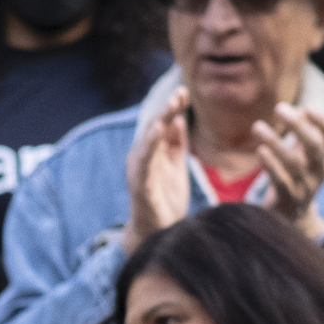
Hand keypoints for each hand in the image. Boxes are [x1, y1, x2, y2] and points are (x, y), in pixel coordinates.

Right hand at [124, 92, 192, 251]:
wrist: (159, 232)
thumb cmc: (166, 199)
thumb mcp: (176, 166)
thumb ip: (176, 144)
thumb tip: (180, 119)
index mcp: (152, 152)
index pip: (162, 124)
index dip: (172, 108)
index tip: (184, 91)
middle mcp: (142, 157)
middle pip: (154, 127)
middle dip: (166, 109)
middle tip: (180, 93)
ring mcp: (139, 170)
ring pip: (147, 141)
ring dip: (159, 122)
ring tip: (170, 106)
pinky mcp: (140, 184)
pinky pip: (144, 161)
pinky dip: (150, 145)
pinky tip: (158, 131)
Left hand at [251, 103, 323, 239]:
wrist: (292, 219)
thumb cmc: (297, 179)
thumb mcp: (305, 158)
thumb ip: (304, 136)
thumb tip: (300, 110)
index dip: (323, 122)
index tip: (307, 108)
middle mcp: (319, 174)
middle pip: (314, 146)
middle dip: (298, 125)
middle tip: (279, 108)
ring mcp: (305, 188)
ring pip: (293, 162)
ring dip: (275, 142)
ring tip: (258, 126)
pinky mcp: (287, 199)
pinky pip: (279, 180)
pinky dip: (270, 164)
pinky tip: (260, 150)